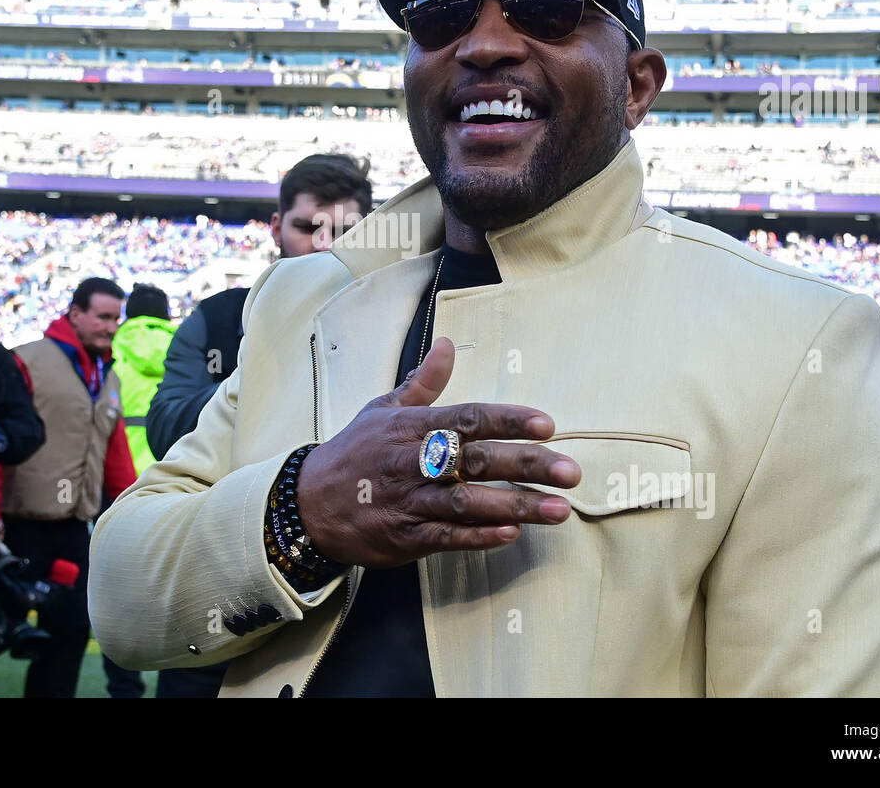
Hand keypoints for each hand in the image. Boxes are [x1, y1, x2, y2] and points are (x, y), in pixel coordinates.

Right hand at [297, 337, 579, 568]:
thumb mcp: (383, 410)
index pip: (468, 418)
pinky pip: (447, 536)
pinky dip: (479, 536)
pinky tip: (511, 534)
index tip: (547, 425)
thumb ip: (423, 382)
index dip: (508, 421)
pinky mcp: (406, 536)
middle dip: (525, 465)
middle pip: (476, 460)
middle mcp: (413, 462)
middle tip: (570, 471)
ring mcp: (409, 501)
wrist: (309, 504)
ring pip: (467, 502)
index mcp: (412, 427)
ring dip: (515, 506)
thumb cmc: (354, 452)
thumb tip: (447, 344)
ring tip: (557, 509)